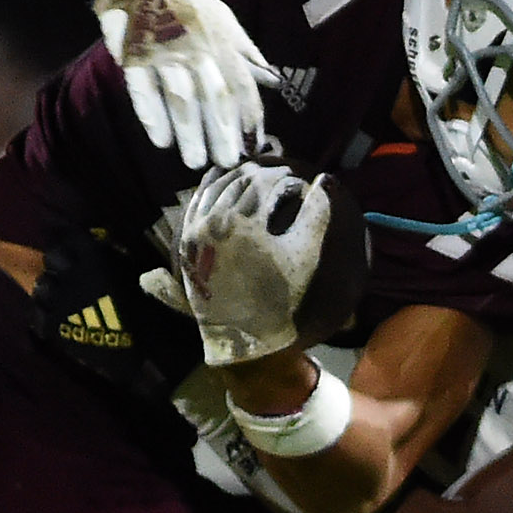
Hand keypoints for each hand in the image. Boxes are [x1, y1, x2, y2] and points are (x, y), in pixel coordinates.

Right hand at [84, 0, 271, 168]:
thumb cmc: (184, 0)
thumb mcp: (222, 17)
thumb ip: (245, 50)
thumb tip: (273, 79)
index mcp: (220, 39)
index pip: (241, 82)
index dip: (249, 115)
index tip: (254, 144)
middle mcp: (197, 46)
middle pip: (214, 94)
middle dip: (222, 131)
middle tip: (226, 162)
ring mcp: (165, 49)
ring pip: (181, 96)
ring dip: (189, 131)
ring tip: (194, 161)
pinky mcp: (135, 52)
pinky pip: (145, 88)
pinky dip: (153, 114)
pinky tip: (161, 140)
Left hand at [147, 164, 364, 365]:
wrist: (245, 336)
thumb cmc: (280, 297)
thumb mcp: (305, 254)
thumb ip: (317, 213)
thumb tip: (326, 179)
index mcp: (241, 224)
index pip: (262, 182)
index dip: (281, 177)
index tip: (294, 179)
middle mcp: (211, 225)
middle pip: (236, 183)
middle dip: (258, 175)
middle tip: (276, 176)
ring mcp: (194, 235)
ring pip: (212, 190)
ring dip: (233, 179)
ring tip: (253, 179)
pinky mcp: (186, 245)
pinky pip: (194, 206)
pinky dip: (208, 192)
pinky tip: (222, 188)